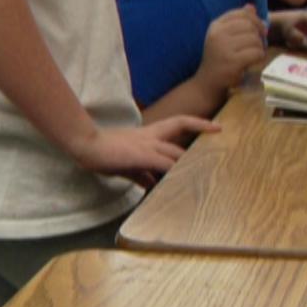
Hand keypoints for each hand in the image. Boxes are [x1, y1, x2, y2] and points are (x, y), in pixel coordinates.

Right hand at [68, 116, 218, 186]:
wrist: (86, 145)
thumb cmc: (104, 152)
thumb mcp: (126, 165)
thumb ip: (142, 174)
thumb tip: (151, 185)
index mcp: (149, 134)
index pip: (179, 122)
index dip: (198, 123)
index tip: (217, 127)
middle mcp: (151, 136)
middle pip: (181, 129)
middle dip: (202, 133)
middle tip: (221, 143)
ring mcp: (146, 144)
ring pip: (175, 150)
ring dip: (190, 161)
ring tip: (206, 171)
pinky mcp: (140, 155)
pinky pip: (162, 163)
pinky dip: (173, 171)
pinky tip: (181, 181)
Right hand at [194, 4, 267, 96]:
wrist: (208, 82)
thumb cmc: (219, 58)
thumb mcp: (224, 37)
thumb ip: (237, 22)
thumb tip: (251, 7)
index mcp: (216, 25)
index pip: (242, 13)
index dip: (255, 19)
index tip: (259, 30)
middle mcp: (218, 34)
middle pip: (250, 25)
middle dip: (259, 35)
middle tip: (258, 44)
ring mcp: (224, 48)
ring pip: (255, 39)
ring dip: (260, 47)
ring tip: (254, 54)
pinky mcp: (233, 62)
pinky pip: (256, 52)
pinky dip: (260, 56)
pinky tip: (254, 61)